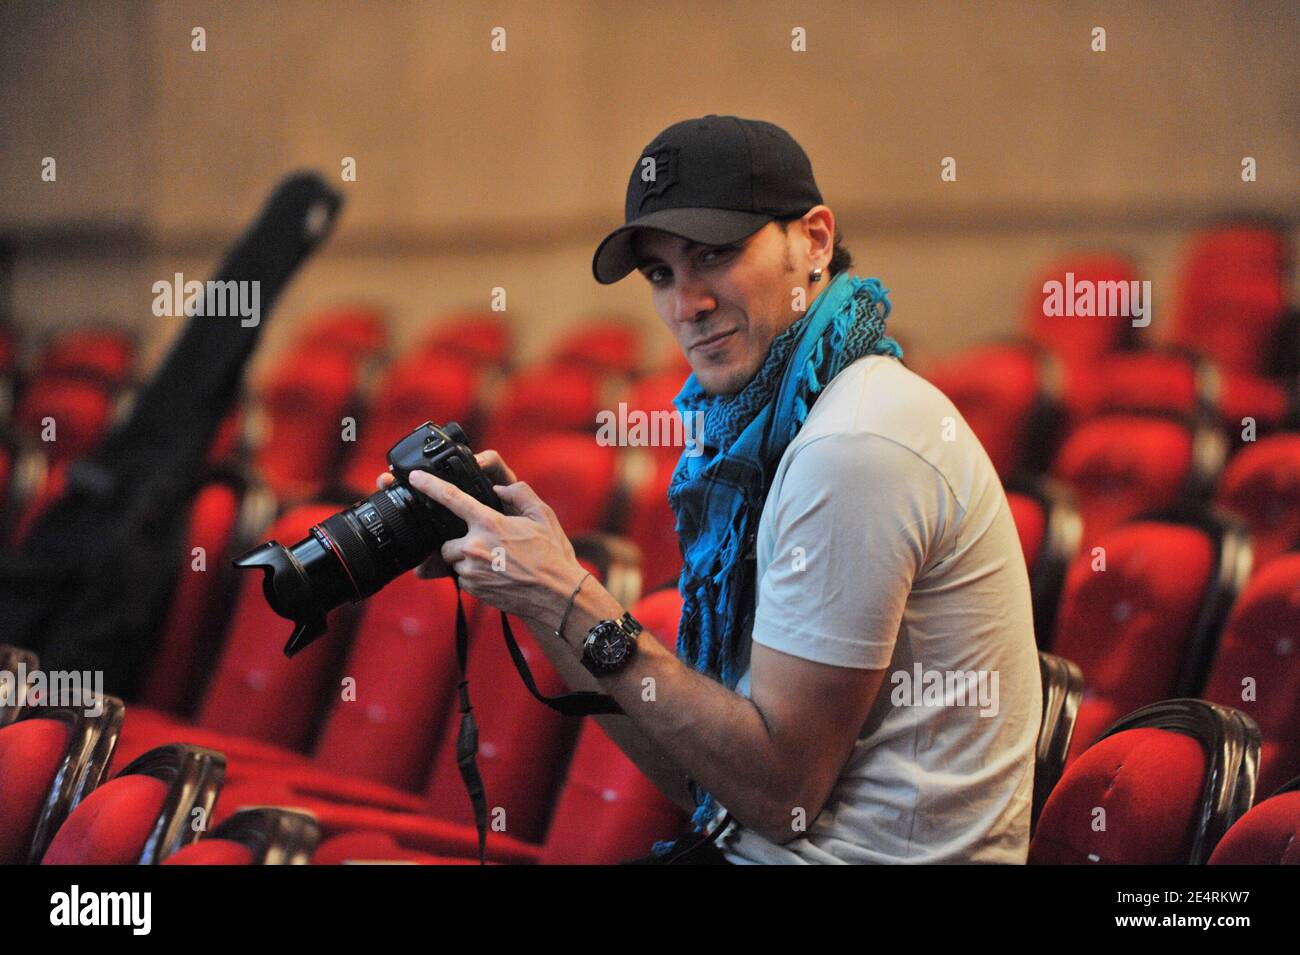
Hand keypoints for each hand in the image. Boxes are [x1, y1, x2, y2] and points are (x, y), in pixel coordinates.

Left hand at [374, 452, 581, 623]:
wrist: (557, 596)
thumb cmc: (552, 555)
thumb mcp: (543, 516)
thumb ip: (520, 493)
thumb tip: (500, 488)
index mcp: (489, 523)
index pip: (452, 498)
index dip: (429, 485)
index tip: (415, 478)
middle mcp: (474, 547)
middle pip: (447, 539)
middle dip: (460, 541)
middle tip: (488, 544)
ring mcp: (471, 571)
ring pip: (455, 559)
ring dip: (467, 558)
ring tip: (496, 561)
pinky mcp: (472, 589)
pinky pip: (462, 577)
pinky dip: (473, 575)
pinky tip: (496, 575)